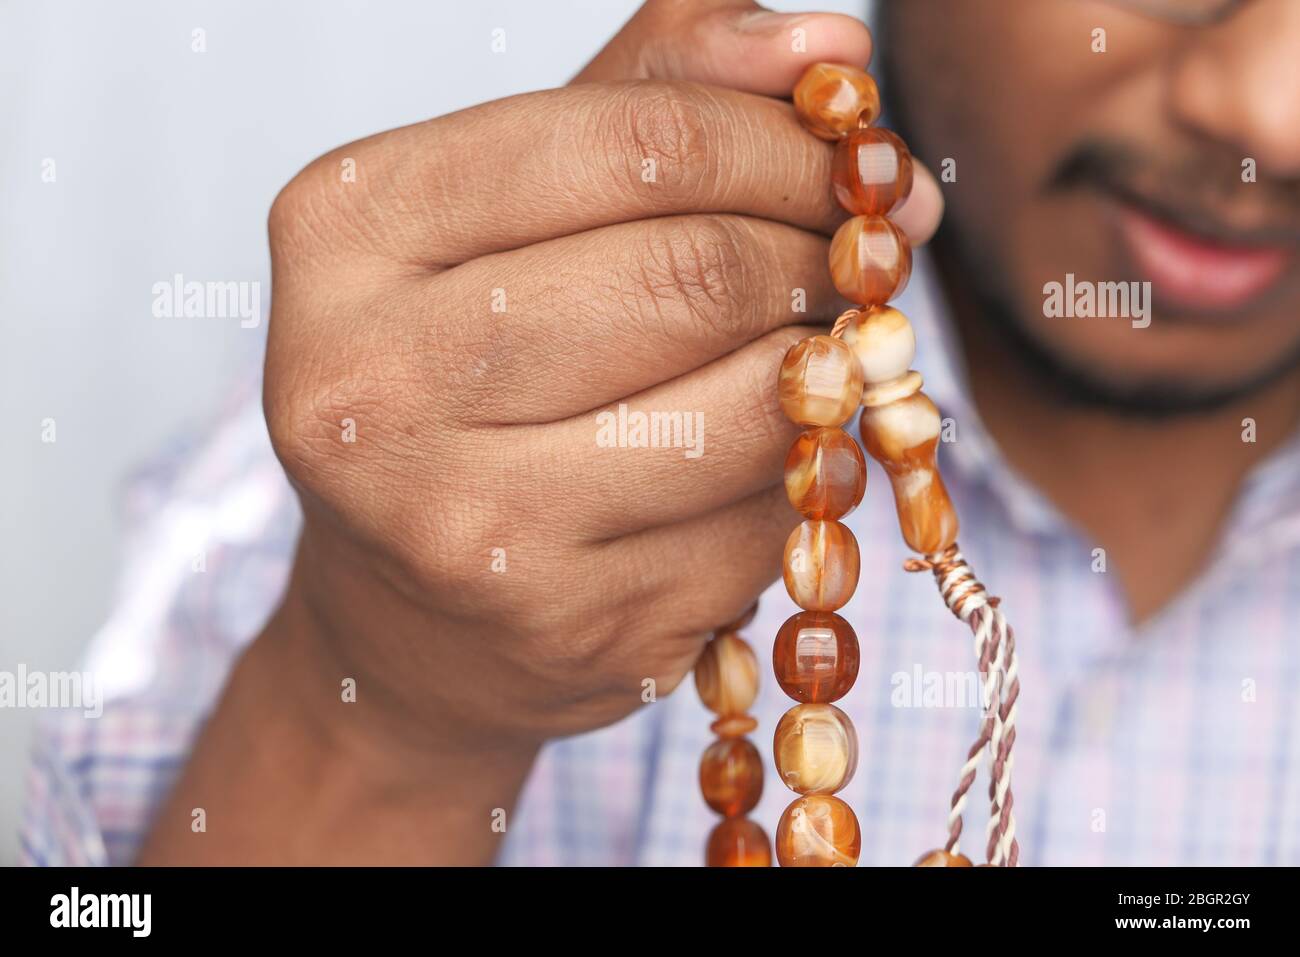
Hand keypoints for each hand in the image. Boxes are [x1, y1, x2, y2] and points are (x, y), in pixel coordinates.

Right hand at [140, 0, 941, 863]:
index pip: (637, 143)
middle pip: (695, 274)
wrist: (406, 612)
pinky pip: (764, 521)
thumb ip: (647, 98)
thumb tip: (829, 38)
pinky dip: (801, 476)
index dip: (783, 141)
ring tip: (832, 343)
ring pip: (752, 404)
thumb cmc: (465, 380)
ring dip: (836, 363)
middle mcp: (377, 383)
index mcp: (347, 232)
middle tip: (864, 249)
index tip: (849, 156)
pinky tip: (765, 460)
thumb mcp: (511, 216)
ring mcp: (469, 524)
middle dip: (822, 249)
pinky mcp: (569, 625)